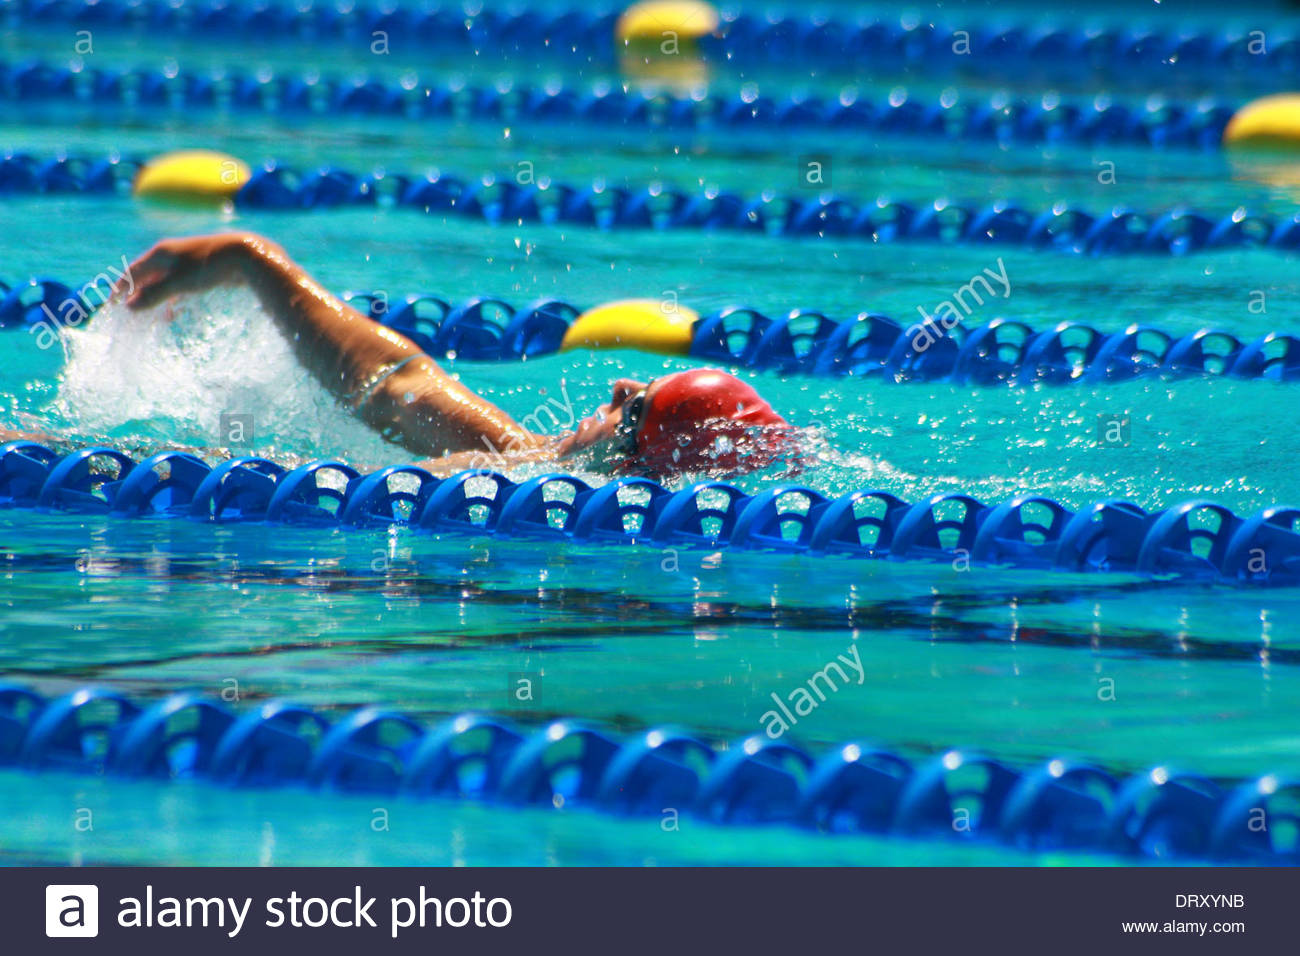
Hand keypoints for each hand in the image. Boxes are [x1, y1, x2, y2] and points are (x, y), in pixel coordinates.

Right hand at [119, 233, 270, 310]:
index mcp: (160, 253)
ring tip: (150, 318)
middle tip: (129, 314)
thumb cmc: (208, 268)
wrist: (243, 255)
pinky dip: (171, 299)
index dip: (121, 288)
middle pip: (146, 277)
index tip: (112, 304)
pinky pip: (177, 286)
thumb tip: (129, 308)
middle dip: (137, 295)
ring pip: (162, 283)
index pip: (132, 271)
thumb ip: (154, 295)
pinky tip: (172, 313)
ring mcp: (185, 262)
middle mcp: (169, 255)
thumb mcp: (179, 284)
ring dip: (155, 300)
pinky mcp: (199, 270)